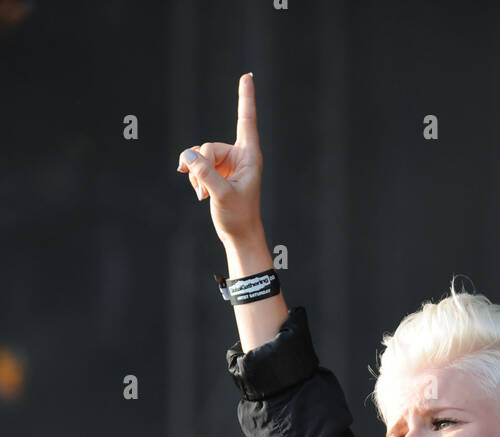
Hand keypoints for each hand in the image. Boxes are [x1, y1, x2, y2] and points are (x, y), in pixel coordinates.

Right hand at [176, 72, 263, 244]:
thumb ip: (206, 174)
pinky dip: (194, 176)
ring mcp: (227, 164)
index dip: (245, 98)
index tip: (247, 76)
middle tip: (203, 190)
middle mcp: (239, 156)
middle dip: (201, 166)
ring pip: (201, 155)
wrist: (239, 236)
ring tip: (203, 194)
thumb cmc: (238, 217)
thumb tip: (188, 156)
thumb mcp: (222, 195)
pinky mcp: (216, 172)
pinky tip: (198, 191)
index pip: (246, 121)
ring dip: (197, 174)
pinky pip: (197, 164)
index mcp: (249, 157)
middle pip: (210, 147)